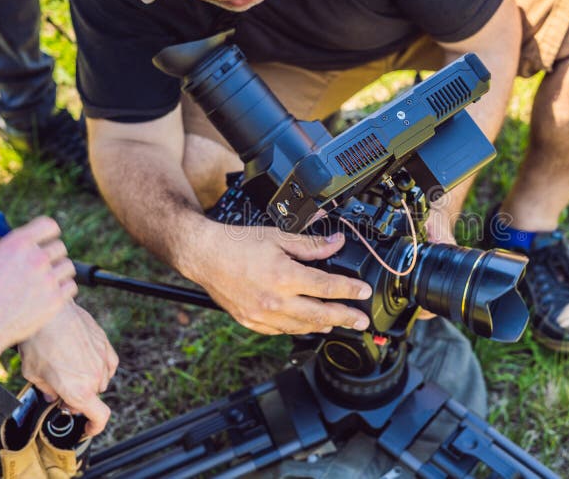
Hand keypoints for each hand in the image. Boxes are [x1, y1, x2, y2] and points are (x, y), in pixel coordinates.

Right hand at [0, 217, 76, 369]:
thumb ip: (13, 248)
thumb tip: (29, 244)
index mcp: (17, 243)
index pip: (49, 226)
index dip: (48, 235)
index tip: (45, 242)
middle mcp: (35, 258)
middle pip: (60, 248)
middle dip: (51, 256)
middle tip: (40, 268)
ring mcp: (47, 279)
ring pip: (68, 266)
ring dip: (58, 272)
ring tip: (43, 282)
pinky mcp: (55, 300)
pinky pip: (71, 286)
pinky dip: (62, 290)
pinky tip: (48, 294)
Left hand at [18, 301, 118, 436]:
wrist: (49, 313)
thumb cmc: (39, 342)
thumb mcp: (34, 374)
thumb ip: (47, 390)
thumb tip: (54, 396)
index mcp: (78, 390)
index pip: (99, 417)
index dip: (95, 427)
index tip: (87, 428)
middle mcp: (95, 377)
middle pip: (93, 396)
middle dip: (80, 397)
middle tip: (62, 389)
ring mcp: (103, 360)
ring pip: (102, 380)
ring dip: (89, 380)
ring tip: (70, 368)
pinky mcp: (105, 344)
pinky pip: (109, 363)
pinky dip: (101, 366)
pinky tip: (87, 360)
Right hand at [194, 225, 372, 334]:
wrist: (204, 256)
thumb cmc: (237, 244)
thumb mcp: (278, 236)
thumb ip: (310, 244)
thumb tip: (336, 243)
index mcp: (284, 276)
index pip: (327, 287)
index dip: (350, 290)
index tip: (364, 292)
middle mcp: (275, 300)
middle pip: (321, 314)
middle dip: (346, 318)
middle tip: (362, 321)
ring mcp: (262, 315)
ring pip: (302, 327)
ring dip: (323, 325)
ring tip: (337, 323)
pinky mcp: (252, 323)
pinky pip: (281, 331)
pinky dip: (298, 328)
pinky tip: (307, 324)